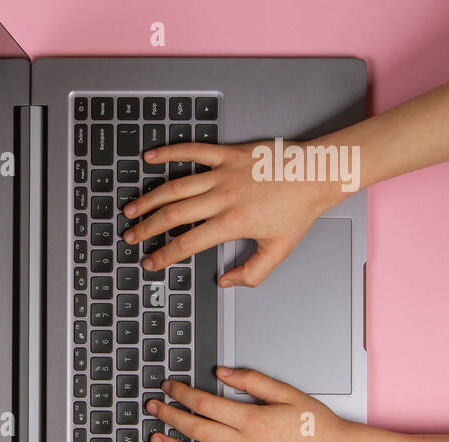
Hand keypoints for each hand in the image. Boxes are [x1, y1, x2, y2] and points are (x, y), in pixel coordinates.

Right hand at [121, 142, 341, 286]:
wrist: (317, 174)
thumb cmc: (300, 209)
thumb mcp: (280, 249)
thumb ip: (252, 272)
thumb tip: (227, 282)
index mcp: (233, 223)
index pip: (188, 243)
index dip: (164, 255)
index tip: (151, 262)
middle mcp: (223, 198)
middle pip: (173, 215)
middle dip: (147, 228)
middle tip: (131, 236)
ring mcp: (223, 174)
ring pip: (176, 187)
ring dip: (149, 199)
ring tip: (131, 209)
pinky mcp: (228, 155)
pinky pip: (193, 151)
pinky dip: (170, 152)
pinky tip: (151, 157)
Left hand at [144, 367, 362, 441]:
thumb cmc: (320, 426)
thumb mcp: (288, 393)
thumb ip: (253, 381)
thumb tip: (222, 372)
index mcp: (251, 419)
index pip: (204, 403)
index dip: (181, 394)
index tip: (168, 387)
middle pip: (196, 429)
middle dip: (170, 417)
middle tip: (153, 408)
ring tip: (157, 441)